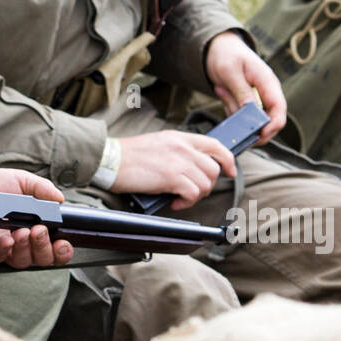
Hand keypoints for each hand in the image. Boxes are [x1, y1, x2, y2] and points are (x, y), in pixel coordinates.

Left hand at [0, 168, 74, 267]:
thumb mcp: (22, 181)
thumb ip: (42, 189)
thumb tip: (60, 200)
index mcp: (36, 227)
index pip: (55, 248)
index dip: (62, 251)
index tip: (61, 242)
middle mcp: (23, 242)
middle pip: (42, 259)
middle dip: (44, 247)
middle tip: (39, 230)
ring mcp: (4, 248)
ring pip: (22, 261)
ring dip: (25, 248)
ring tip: (22, 232)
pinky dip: (4, 250)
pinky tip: (7, 240)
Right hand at [113, 131, 235, 210]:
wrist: (111, 160)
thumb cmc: (128, 156)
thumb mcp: (159, 144)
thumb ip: (178, 151)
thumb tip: (192, 169)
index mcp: (180, 137)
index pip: (216, 145)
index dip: (228, 160)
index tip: (229, 172)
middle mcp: (183, 147)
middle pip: (214, 168)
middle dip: (207, 184)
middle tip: (192, 191)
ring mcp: (179, 161)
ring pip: (206, 183)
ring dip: (196, 195)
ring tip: (180, 197)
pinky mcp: (172, 177)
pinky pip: (193, 193)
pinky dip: (186, 202)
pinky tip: (174, 202)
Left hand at [204, 30, 286, 143]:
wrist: (218, 48)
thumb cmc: (226, 54)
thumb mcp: (231, 71)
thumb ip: (242, 92)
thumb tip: (252, 114)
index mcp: (268, 82)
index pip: (279, 109)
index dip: (272, 125)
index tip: (259, 135)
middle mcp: (266, 93)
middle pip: (269, 121)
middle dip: (250, 123)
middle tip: (232, 116)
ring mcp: (257, 98)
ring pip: (250, 120)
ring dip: (234, 111)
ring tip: (223, 89)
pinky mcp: (246, 103)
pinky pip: (239, 116)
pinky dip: (229, 108)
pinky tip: (222, 91)